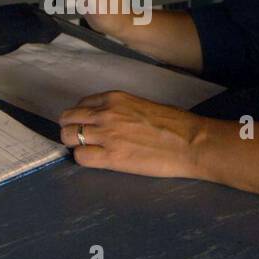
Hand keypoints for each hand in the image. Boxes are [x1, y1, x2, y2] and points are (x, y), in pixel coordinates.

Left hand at [57, 90, 210, 178]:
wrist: (190, 143)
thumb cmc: (175, 124)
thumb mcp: (142, 105)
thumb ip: (121, 110)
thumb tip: (111, 120)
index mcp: (114, 98)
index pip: (82, 104)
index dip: (82, 117)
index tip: (88, 125)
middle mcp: (105, 114)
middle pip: (68, 119)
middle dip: (71, 128)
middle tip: (81, 139)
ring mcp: (106, 136)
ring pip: (68, 137)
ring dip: (73, 144)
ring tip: (87, 150)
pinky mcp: (111, 158)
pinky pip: (80, 157)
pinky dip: (82, 158)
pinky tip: (95, 160)